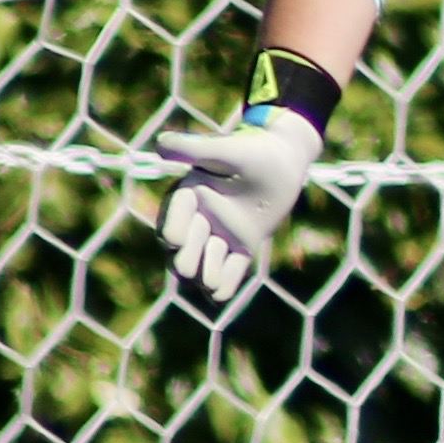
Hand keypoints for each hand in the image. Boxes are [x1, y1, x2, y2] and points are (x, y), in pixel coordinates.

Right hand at [157, 111, 319, 303]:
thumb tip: (159, 146)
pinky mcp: (242, 246)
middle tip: (191, 265)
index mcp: (189, 196)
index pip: (171, 220)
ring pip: (201, 267)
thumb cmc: (253, 150)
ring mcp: (220, 234)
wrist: (284, 160)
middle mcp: (200, 218)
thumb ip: (194, 149)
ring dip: (204, 276)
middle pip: (181, 252)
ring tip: (210, 282)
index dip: (171, 231)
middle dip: (185, 260)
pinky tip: (219, 296)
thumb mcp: (225, 149)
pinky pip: (229, 273)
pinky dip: (222, 288)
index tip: (174, 240)